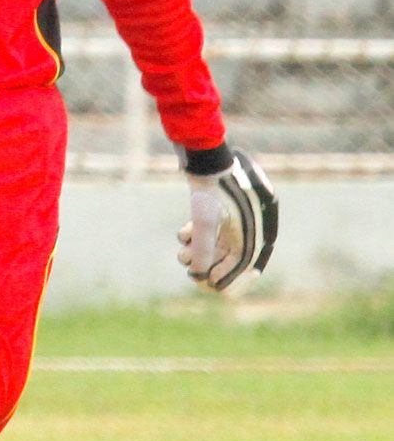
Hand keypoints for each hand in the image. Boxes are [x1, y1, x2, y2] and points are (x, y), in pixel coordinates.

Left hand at [178, 150, 278, 292]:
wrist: (204, 154)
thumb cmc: (210, 186)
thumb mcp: (205, 220)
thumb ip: (203, 249)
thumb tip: (199, 274)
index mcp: (258, 228)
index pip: (248, 264)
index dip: (229, 278)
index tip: (209, 286)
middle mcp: (252, 223)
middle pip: (232, 256)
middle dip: (209, 265)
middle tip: (191, 275)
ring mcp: (237, 215)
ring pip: (219, 243)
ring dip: (200, 252)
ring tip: (182, 253)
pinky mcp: (221, 207)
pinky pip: (212, 230)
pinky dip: (197, 236)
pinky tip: (183, 234)